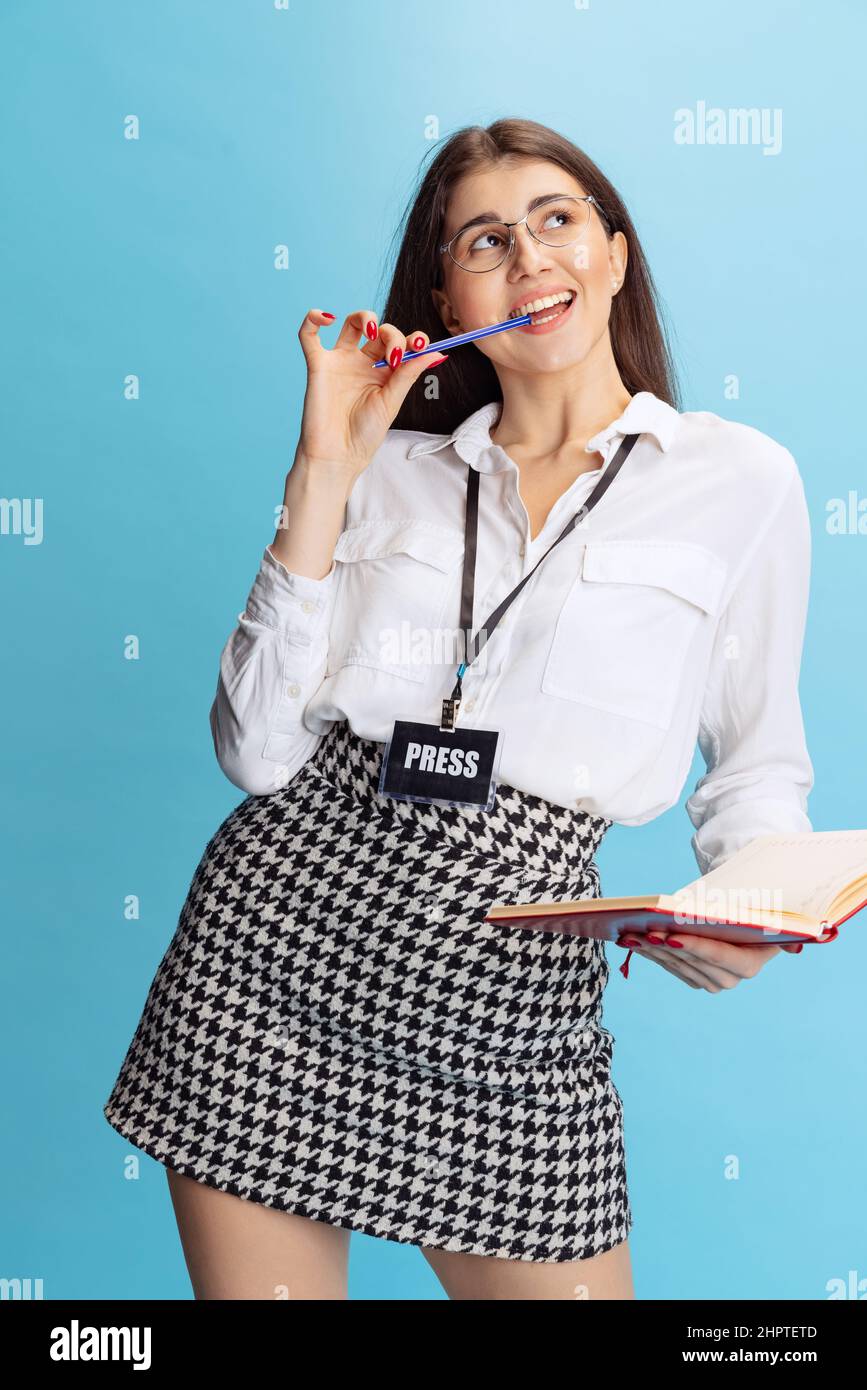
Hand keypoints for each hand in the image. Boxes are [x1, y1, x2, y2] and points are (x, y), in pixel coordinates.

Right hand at [295, 307, 446, 476]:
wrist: (338, 455)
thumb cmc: (364, 435)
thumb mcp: (391, 402)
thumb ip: (408, 373)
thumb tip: (436, 352)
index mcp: (384, 373)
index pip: (400, 343)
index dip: (411, 338)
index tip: (420, 343)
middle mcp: (362, 363)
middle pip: (379, 330)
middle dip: (392, 334)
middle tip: (396, 354)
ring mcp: (340, 362)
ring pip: (351, 324)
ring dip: (364, 318)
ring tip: (372, 332)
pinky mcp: (318, 365)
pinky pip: (309, 335)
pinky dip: (312, 319)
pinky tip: (326, 317)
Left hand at [615, 929, 803, 991]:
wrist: (740, 913)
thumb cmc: (751, 907)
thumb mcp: (766, 912)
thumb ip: (783, 931)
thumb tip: (796, 946)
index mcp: (750, 963)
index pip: (721, 957)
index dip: (695, 947)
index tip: (671, 935)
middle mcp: (729, 979)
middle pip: (693, 961)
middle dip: (667, 946)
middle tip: (644, 931)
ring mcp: (708, 981)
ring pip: (675, 965)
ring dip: (652, 950)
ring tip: (631, 934)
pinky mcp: (690, 977)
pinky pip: (666, 965)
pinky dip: (649, 952)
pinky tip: (631, 940)